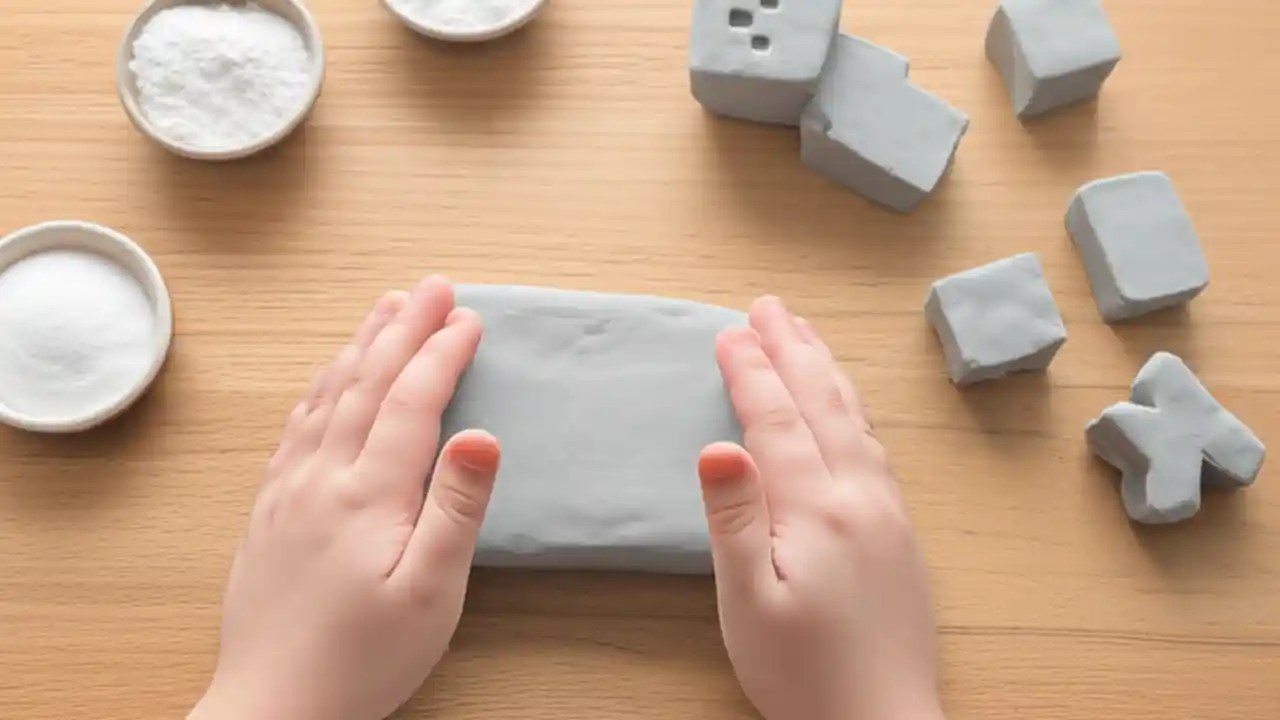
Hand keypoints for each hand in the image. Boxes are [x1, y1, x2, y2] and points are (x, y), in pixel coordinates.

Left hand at [190, 277, 499, 719]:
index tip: (469, 317)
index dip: (441, 354)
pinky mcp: (270, 510)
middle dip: (402, 328)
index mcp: (367, 493)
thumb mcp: (431, 594)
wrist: (273, 706)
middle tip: (432, 286)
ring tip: (384, 309)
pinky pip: (296, 427)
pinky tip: (328, 379)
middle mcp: (321, 477)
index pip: (410, 401)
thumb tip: (481, 436)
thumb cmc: (363, 658)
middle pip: (365, 382)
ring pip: (326, 396)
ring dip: (359, 345)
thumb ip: (456, 510)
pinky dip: (320, 388)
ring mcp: (288, 491)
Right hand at [698, 297, 942, 719]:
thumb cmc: (803, 673)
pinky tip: (845, 408)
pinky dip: (852, 410)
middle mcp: (860, 497)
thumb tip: (719, 442)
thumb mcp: (747, 604)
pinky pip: (874, 447)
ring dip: (826, 371)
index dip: (750, 372)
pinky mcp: (900, 533)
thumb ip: (733, 520)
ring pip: (855, 420)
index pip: (777, 420)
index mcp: (817, 509)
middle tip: (768, 307)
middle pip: (822, 404)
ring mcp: (887, 512)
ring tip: (805, 335)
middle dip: (792, 350)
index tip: (727, 332)